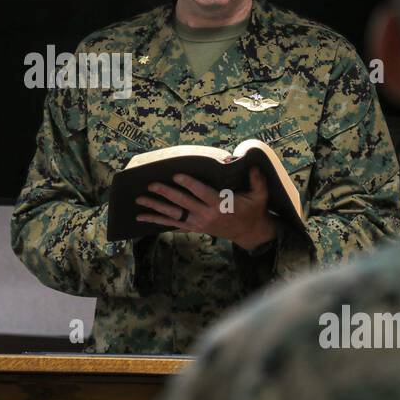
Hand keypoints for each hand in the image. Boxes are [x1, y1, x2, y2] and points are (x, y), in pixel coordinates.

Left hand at [135, 167, 277, 251]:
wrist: (249, 233)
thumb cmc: (253, 210)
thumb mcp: (260, 195)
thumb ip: (257, 181)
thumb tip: (253, 166)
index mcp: (220, 204)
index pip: (201, 193)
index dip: (189, 184)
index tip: (176, 176)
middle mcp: (206, 215)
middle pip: (182, 203)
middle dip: (165, 193)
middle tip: (151, 185)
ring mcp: (198, 223)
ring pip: (173, 214)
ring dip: (155, 207)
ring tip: (139, 200)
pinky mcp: (194, 228)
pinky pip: (172, 225)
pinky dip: (157, 221)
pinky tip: (143, 217)